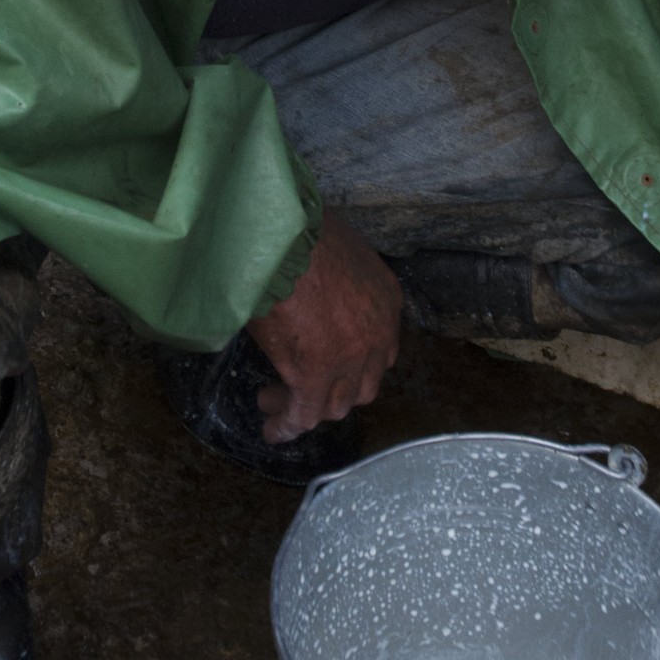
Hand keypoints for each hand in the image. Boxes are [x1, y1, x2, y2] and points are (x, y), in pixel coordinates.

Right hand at [247, 208, 400, 442]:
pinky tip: (272, 429)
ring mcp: (351, 358)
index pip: (379, 350)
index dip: (354, 364)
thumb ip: (336, 281)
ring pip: (334, 405)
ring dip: (306, 408)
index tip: (330, 366)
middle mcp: (378, 334)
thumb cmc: (300, 231)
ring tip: (273, 401)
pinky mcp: (316, 373)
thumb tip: (313, 292)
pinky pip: (303, 414)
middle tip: (302, 387)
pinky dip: (287, 425)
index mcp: (387, 300)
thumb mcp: (337, 253)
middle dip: (334, 391)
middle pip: (363, 384)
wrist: (281, 233)